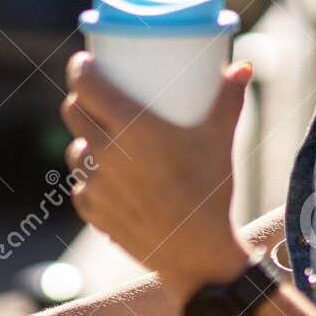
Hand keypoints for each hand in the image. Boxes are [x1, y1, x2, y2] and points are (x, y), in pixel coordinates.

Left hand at [59, 51, 251, 296]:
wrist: (196, 253)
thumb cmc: (210, 190)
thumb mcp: (220, 138)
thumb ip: (229, 100)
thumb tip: (243, 67)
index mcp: (130, 127)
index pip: (85, 84)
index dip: (80, 68)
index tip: (85, 62)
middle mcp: (104, 152)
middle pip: (73, 112)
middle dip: (80, 99)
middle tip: (95, 97)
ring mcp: (94, 183)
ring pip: (74, 150)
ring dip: (83, 140)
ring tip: (100, 137)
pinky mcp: (91, 210)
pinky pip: (81, 185)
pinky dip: (90, 178)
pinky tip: (104, 177)